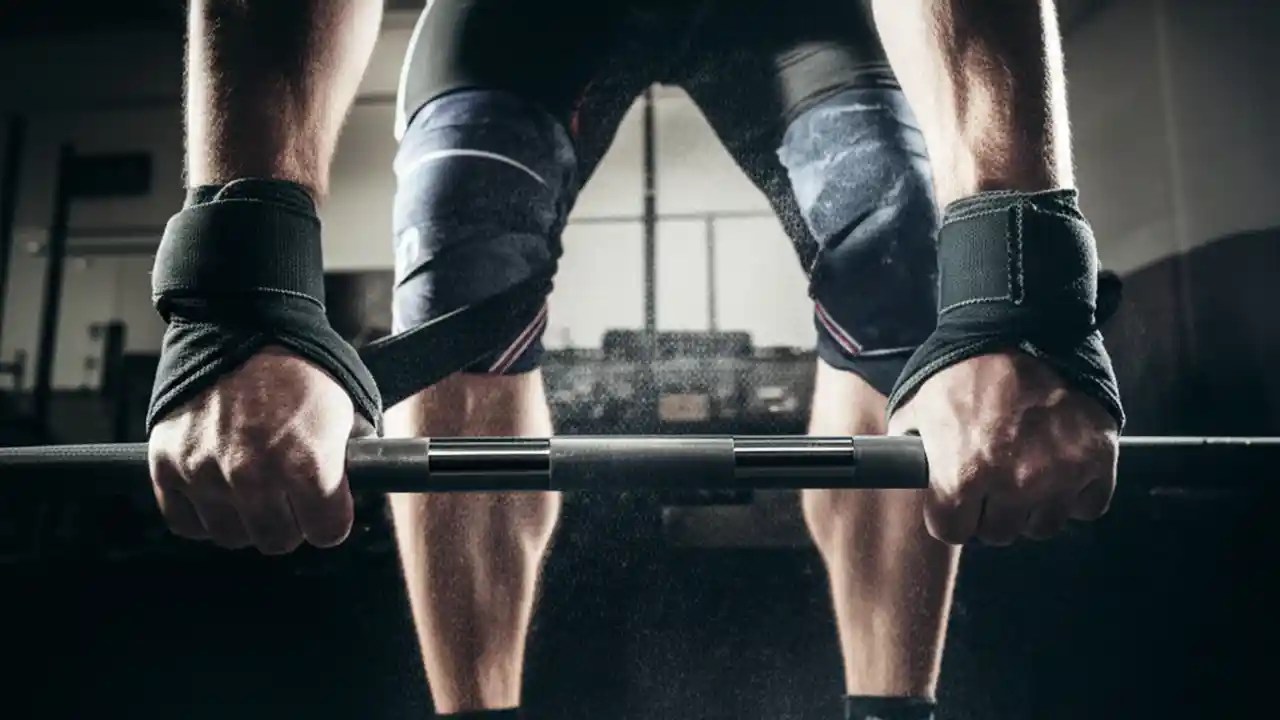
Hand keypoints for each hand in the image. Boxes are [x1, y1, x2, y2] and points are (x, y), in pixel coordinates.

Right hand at [148, 346, 356, 553]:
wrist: (240, 324)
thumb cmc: (298, 364)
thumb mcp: (347, 407)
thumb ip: (351, 457)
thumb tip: (354, 487)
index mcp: (305, 463)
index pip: (326, 532)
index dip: (331, 519)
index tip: (327, 508)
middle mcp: (254, 475)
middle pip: (278, 540)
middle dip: (291, 522)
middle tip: (290, 498)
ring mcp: (206, 472)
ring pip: (232, 535)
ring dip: (246, 519)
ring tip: (254, 488)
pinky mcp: (167, 464)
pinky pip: (185, 522)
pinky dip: (203, 514)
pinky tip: (220, 492)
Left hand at [888, 351, 1118, 545]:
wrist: (1023, 326)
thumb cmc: (965, 366)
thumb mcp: (916, 408)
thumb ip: (909, 452)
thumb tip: (903, 473)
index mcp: (962, 476)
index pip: (952, 531)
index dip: (949, 513)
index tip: (954, 498)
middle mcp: (1013, 484)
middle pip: (998, 533)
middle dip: (990, 509)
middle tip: (990, 476)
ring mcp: (1060, 475)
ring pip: (1042, 526)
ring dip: (1031, 506)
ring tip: (1023, 468)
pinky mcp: (1098, 460)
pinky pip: (1086, 506)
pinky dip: (1074, 493)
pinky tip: (1057, 466)